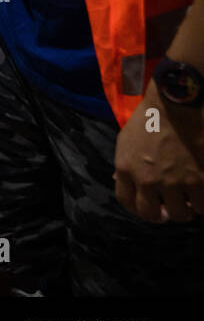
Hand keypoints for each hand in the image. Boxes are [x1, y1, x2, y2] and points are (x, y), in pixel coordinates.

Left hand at [114, 83, 203, 221]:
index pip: (126, 202)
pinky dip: (203, 203)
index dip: (139, 210)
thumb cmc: (152, 117)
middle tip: (173, 209)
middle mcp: (146, 180)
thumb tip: (124, 182)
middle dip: (162, 215)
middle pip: (151, 214)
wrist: (177, 104)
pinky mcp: (198, 181)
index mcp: (125, 168)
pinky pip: (202, 206)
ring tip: (192, 202)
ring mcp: (173, 182)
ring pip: (181, 214)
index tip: (150, 208)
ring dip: (187, 210)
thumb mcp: (127, 140)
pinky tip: (202, 194)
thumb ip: (126, 164)